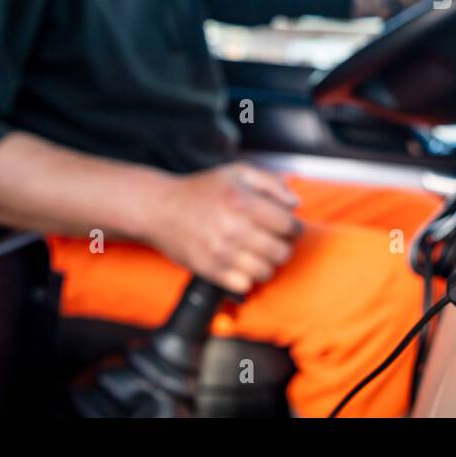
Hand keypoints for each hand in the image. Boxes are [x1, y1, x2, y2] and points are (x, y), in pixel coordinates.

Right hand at [144, 162, 301, 294]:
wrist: (160, 208)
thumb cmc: (201, 189)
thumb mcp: (238, 172)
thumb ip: (272, 183)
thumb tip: (295, 205)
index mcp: (243, 202)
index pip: (288, 225)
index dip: (294, 228)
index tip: (289, 228)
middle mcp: (232, 228)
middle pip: (281, 251)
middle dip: (283, 246)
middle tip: (275, 240)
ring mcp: (220, 252)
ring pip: (265, 271)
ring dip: (268, 263)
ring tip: (260, 253)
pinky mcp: (209, 270)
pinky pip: (244, 285)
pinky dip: (248, 277)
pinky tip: (243, 264)